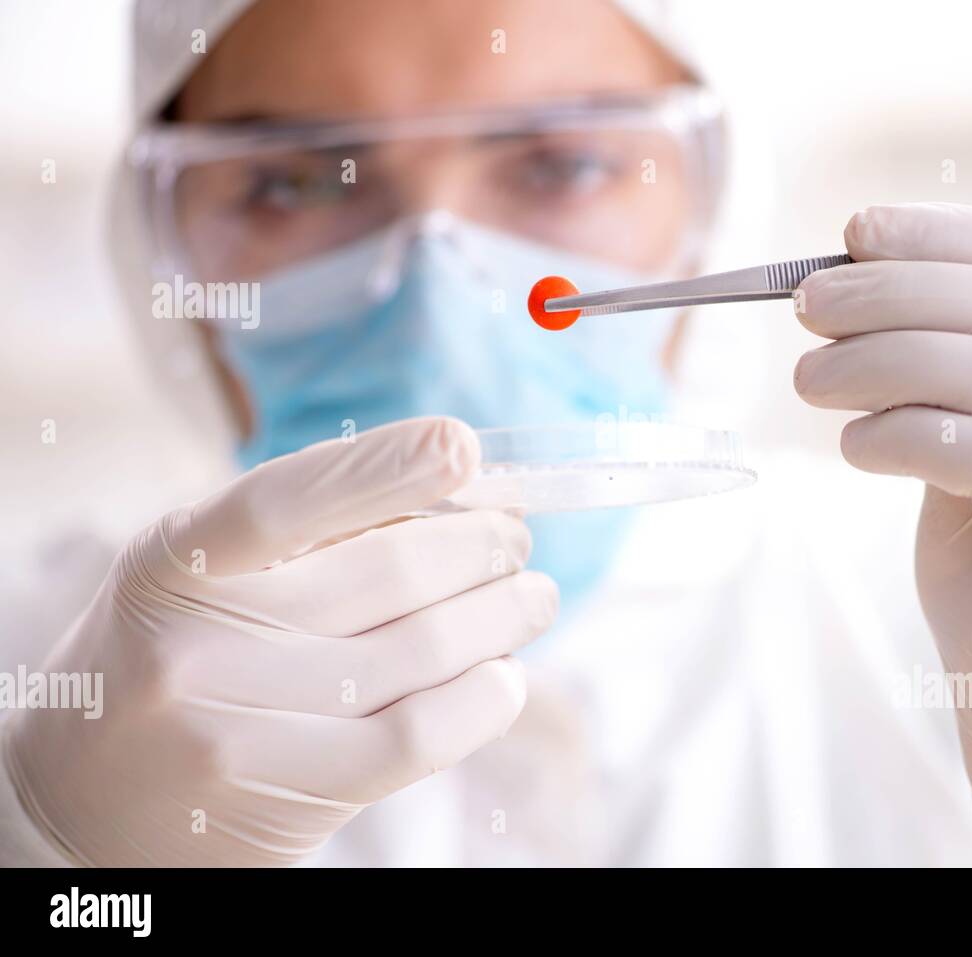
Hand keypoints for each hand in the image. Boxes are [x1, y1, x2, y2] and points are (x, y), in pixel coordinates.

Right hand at [3, 418, 555, 864]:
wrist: (94, 802)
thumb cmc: (175, 658)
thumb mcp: (200, 577)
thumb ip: (304, 536)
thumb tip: (456, 491)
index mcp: (172, 565)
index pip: (286, 501)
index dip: (384, 468)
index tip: (462, 444)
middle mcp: (197, 644)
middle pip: (385, 575)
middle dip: (480, 547)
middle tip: (516, 539)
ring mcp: (240, 728)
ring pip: (419, 652)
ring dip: (502, 616)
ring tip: (533, 597)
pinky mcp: (289, 797)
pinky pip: (420, 736)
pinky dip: (484, 699)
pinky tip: (504, 677)